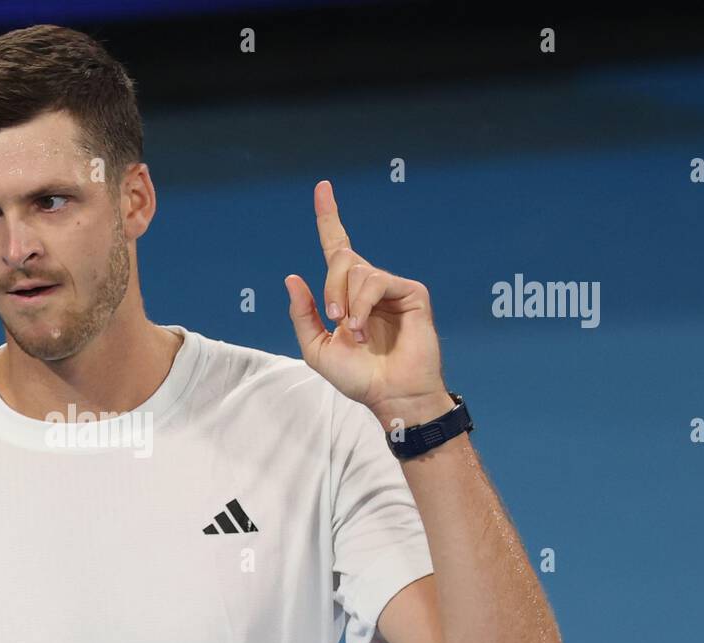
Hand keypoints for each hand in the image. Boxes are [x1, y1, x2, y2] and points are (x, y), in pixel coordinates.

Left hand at [285, 180, 450, 427]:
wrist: (390, 394)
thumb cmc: (359, 377)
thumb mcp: (317, 348)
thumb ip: (302, 314)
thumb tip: (292, 277)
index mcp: (346, 294)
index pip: (337, 247)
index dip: (329, 217)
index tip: (322, 187)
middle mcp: (369, 285)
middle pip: (341, 256)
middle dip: (330, 287)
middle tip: (334, 319)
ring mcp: (391, 287)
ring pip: (357, 269)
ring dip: (346, 302)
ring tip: (355, 332)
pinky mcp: (411, 291)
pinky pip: (376, 280)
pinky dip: (363, 304)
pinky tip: (366, 328)